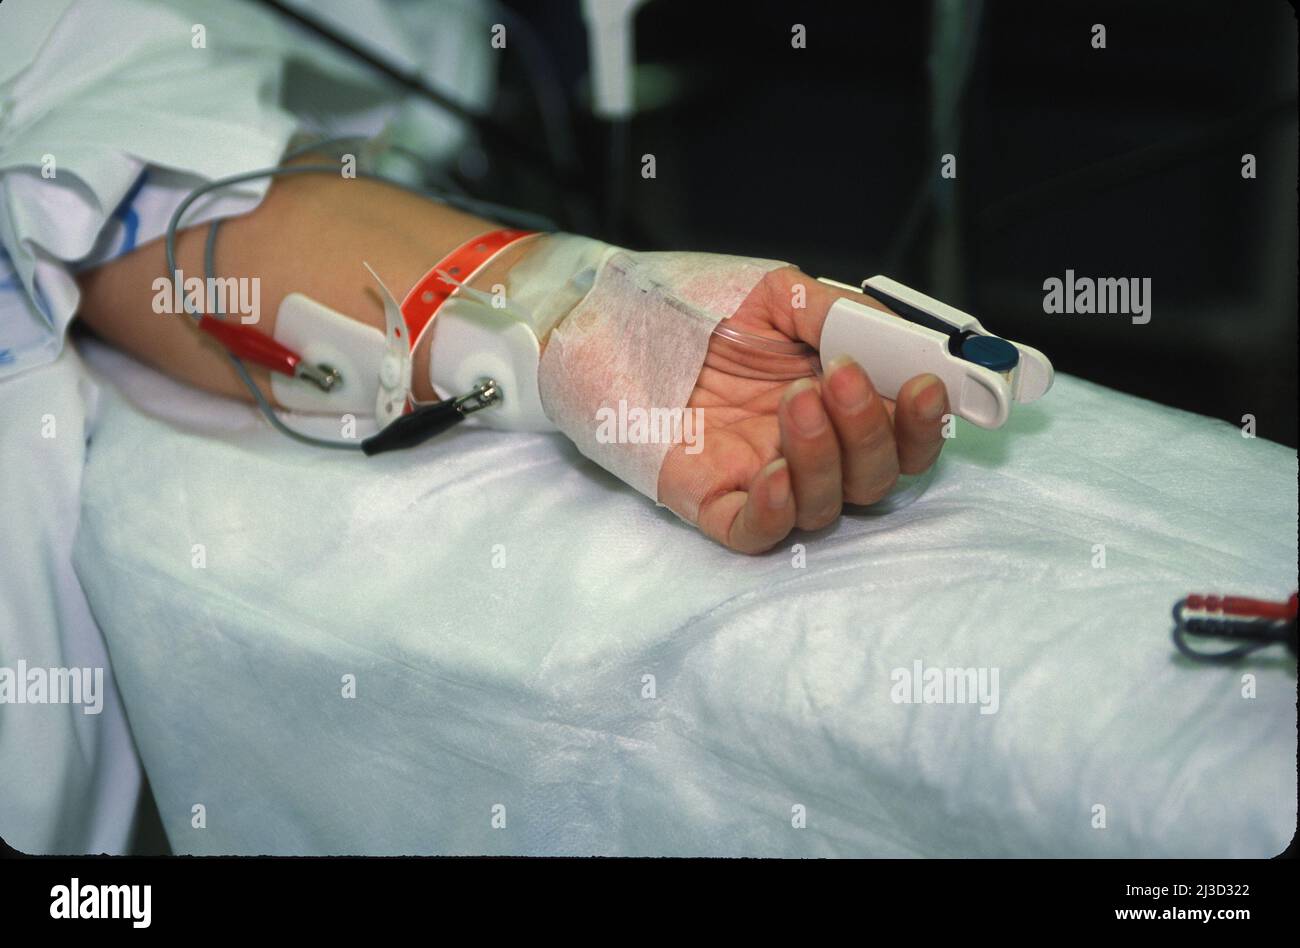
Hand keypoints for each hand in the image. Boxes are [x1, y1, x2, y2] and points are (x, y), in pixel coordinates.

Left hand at [657, 266, 949, 552]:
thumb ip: (838, 313)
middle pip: (876, 475)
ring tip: (795, 399)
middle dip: (873, 430)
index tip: (926, 384)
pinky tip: (773, 471)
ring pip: (827, 503)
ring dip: (825, 455)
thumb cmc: (695, 308)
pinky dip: (776, 511)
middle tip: (841, 378)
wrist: (612, 320)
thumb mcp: (777, 293)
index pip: (904, 432)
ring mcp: (763, 478)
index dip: (925, 420)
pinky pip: (759, 532)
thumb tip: (896, 338)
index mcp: (838, 400)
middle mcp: (809, 447)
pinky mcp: (714, 502)